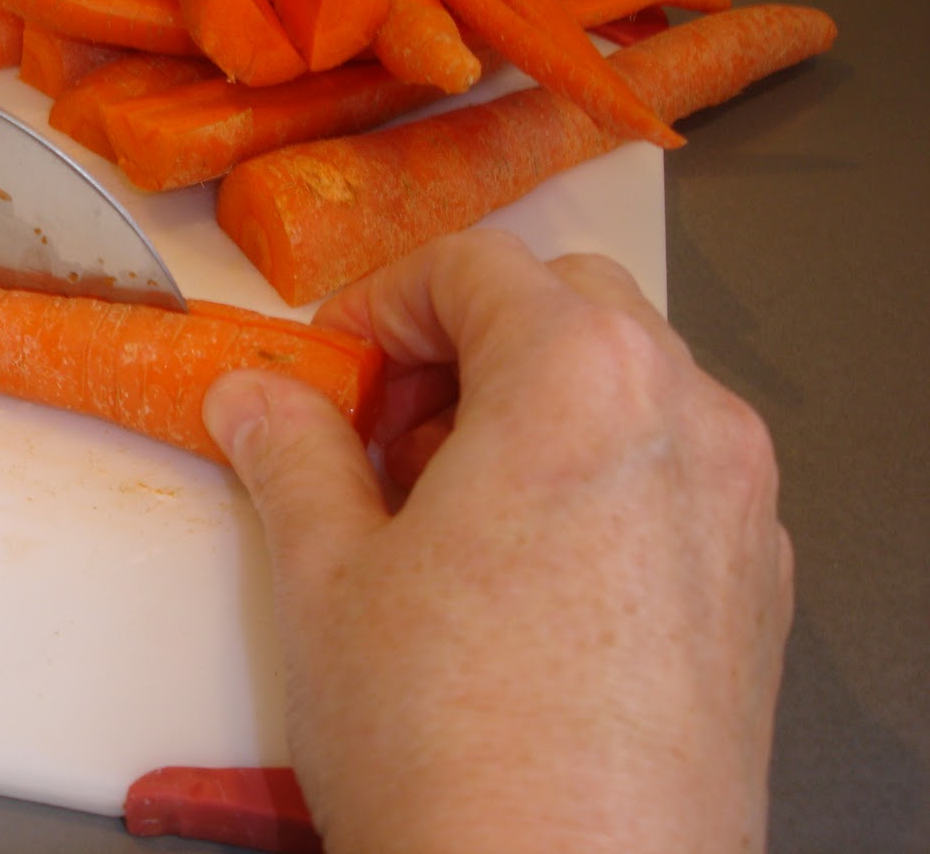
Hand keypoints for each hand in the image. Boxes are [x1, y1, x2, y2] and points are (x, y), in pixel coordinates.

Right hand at [203, 230, 792, 853]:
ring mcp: (738, 504)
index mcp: (578, 378)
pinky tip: (526, 572)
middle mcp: (685, 418)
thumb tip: (258, 399)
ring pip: (632, 384)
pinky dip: (599, 473)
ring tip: (450, 507)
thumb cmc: (453, 748)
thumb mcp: (328, 576)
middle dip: (464, 342)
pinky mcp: (754, 584)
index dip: (381, 303)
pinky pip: (676, 471)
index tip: (337, 364)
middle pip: (567, 302)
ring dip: (533, 404)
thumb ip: (289, 452)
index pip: (472, 265)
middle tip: (386, 428)